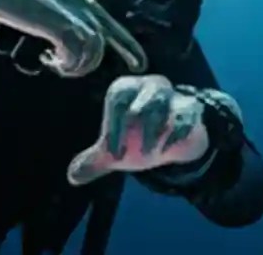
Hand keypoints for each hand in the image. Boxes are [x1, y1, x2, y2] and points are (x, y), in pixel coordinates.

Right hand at [0, 0, 146, 77]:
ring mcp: (69, 10)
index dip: (127, 45)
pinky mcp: (57, 20)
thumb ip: (58, 16)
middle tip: (72, 71)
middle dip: (97, 62)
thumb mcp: (40, 3)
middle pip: (104, 38)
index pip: (110, 23)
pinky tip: (47, 59)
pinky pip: (76, 51)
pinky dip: (65, 63)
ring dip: (74, 65)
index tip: (140, 63)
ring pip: (92, 49)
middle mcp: (79, 1)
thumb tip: (66, 41)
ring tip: (53, 63)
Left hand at [67, 75, 219, 185]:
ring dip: (154, 132)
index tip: (114, 157)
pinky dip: (175, 133)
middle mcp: (147, 86)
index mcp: (125, 90)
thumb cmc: (138, 135)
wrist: (174, 136)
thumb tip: (72, 177)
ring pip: (162, 103)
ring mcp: (171, 94)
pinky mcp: (190, 107)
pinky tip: (166, 150)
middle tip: (133, 157)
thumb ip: (94, 161)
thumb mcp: (115, 150)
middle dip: (135, 131)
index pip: (118, 102)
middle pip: (140, 102)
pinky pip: (185, 114)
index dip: (114, 130)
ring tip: (150, 155)